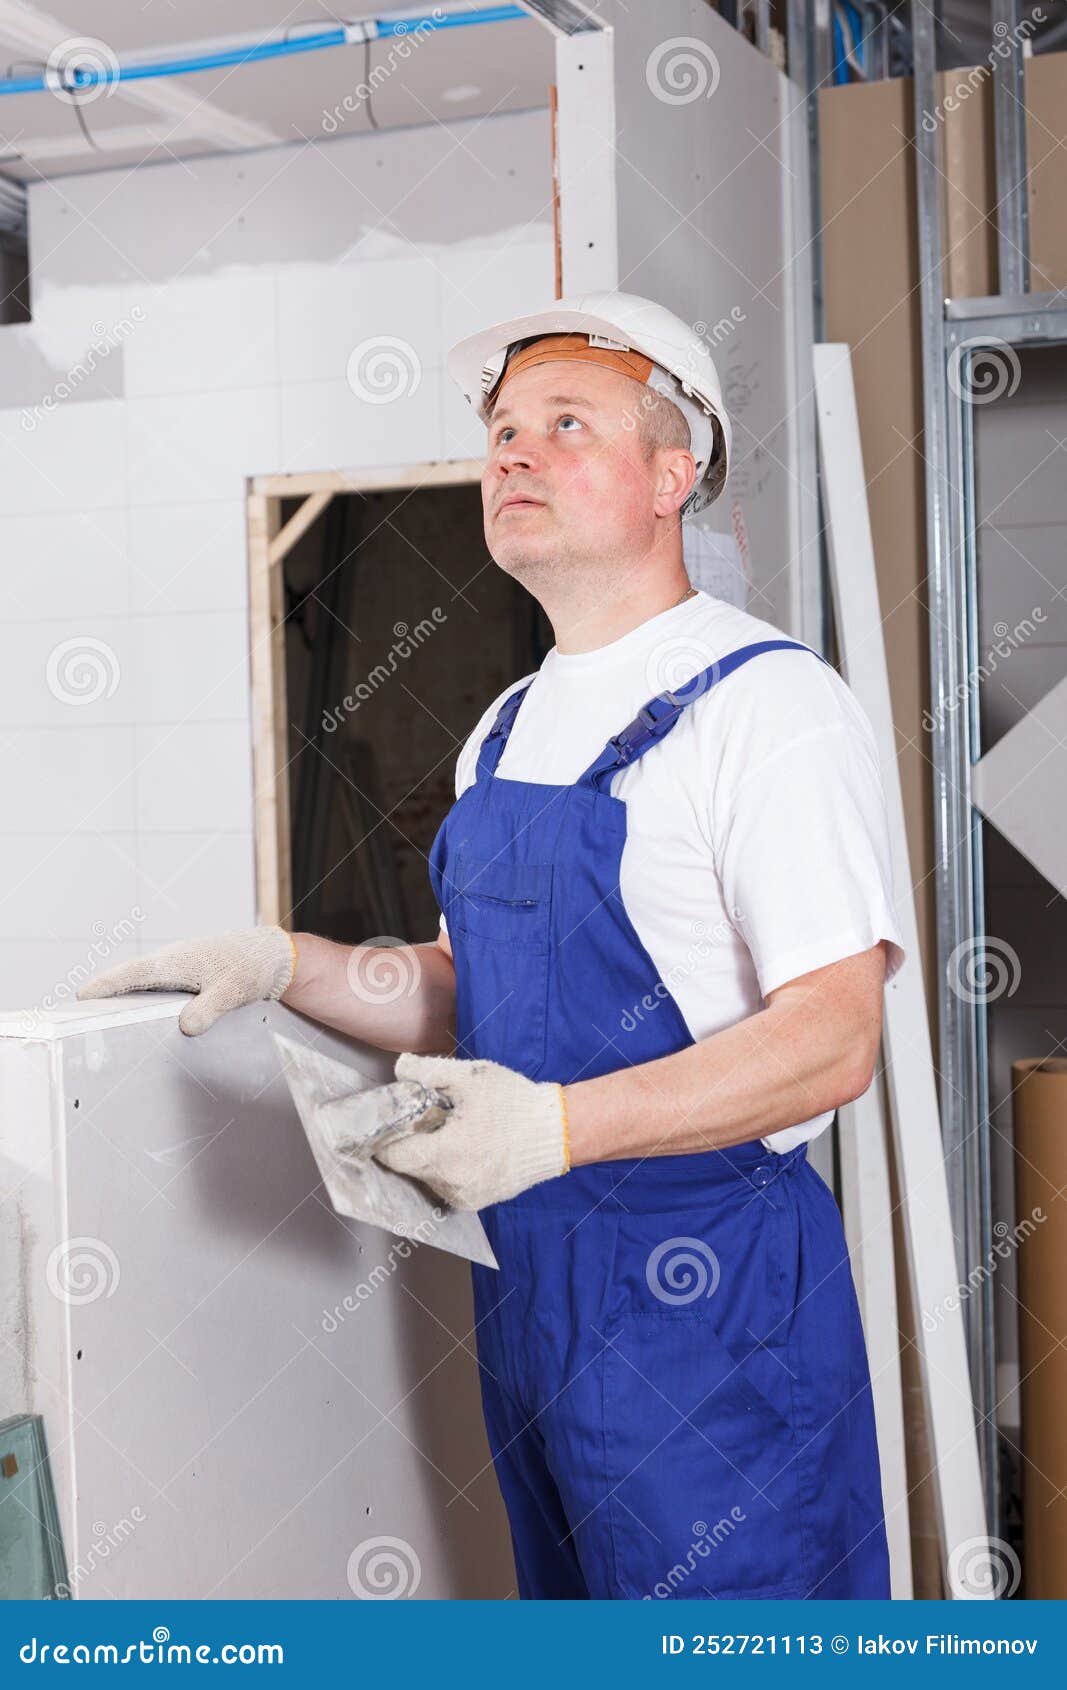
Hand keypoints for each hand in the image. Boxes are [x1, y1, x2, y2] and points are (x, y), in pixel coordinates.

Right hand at [75, 927, 295, 1035]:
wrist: (271, 954)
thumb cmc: (250, 967)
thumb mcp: (232, 991)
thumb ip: (208, 1009)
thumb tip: (186, 1026)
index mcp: (176, 962)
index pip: (131, 974)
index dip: (106, 986)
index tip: (82, 996)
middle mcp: (173, 959)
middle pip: (131, 976)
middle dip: (109, 990)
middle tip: (84, 1010)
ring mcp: (180, 963)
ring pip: (146, 978)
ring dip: (127, 991)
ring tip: (107, 1013)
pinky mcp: (189, 970)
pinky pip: (160, 982)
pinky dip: (146, 992)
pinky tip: (146, 1010)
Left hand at [374, 1052, 569, 1210]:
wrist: (556, 1133)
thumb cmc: (515, 1104)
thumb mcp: (470, 1077)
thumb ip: (428, 1072)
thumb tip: (401, 1070)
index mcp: (445, 1154)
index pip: (393, 1156)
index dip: (385, 1137)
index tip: (387, 1122)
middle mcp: (451, 1184)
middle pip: (408, 1167)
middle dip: (410, 1142)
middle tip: (425, 1118)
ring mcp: (464, 1197)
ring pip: (426, 1177)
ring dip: (428, 1156)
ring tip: (450, 1131)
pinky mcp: (476, 1202)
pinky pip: (446, 1185)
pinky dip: (446, 1167)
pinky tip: (463, 1146)